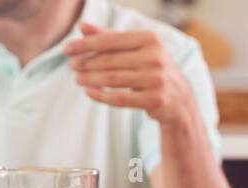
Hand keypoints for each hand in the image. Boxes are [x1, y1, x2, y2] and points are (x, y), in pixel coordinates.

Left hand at [65, 23, 195, 127]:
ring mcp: (157, 79)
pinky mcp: (155, 100)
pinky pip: (121, 99)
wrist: (180, 99)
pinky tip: (89, 92)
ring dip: (91, 79)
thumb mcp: (136, 49)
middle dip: (87, 63)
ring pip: (113, 79)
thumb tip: (82, 27)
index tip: (67, 49)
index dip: (86, 45)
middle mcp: (156, 57)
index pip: (110, 40)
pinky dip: (101, 96)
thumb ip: (110, 37)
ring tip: (78, 79)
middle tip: (72, 66)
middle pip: (110, 60)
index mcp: (150, 39)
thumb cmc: (153, 70)